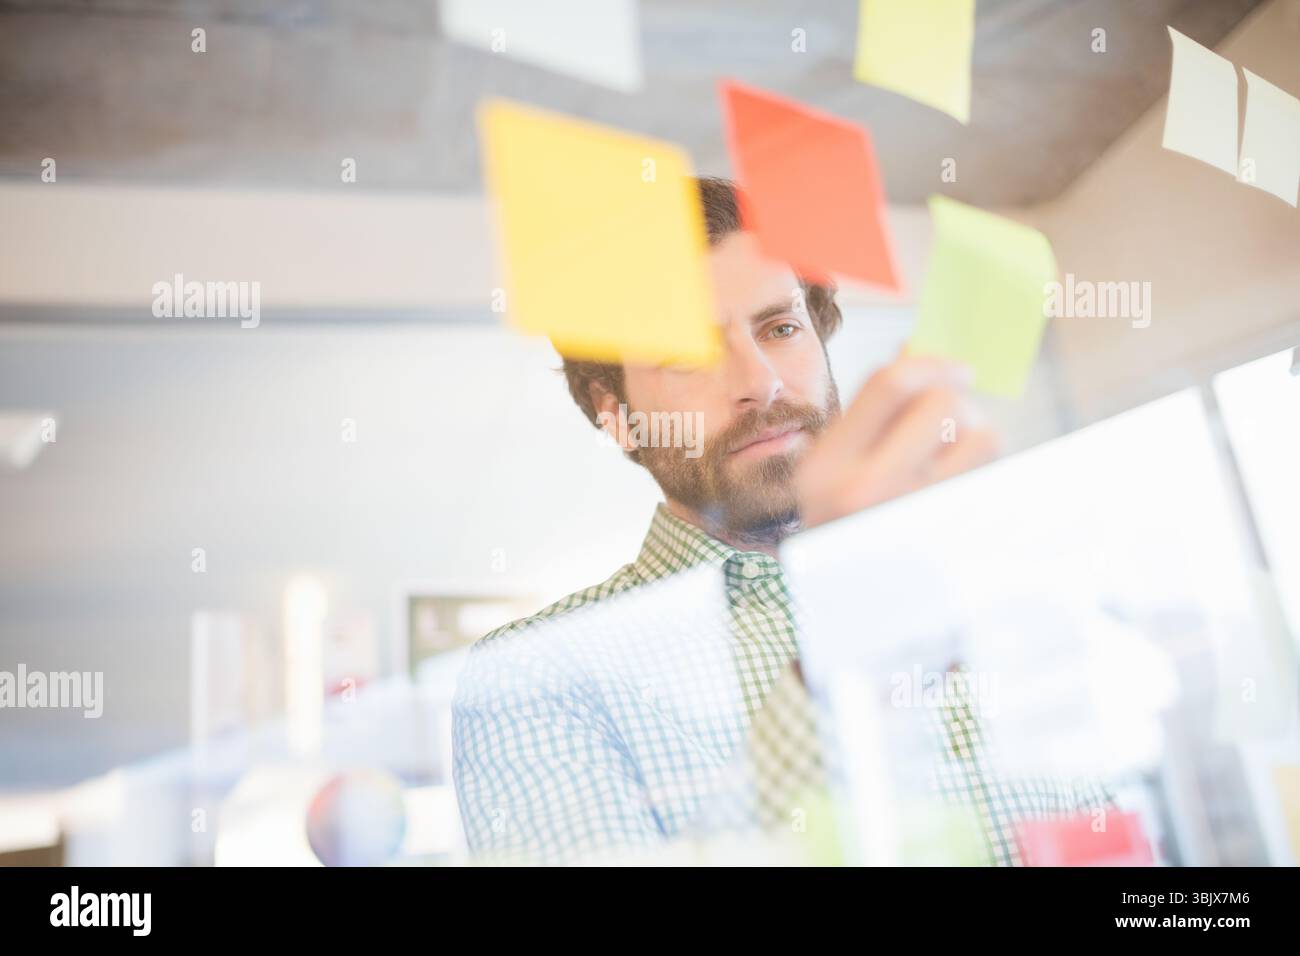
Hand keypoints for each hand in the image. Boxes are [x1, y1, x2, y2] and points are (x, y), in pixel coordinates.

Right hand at [795, 355, 1000, 528]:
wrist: (855, 613)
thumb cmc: (843, 527)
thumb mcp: (834, 472)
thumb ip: (871, 415)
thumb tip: (919, 348)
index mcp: (824, 468)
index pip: (890, 384)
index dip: (931, 361)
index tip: (955, 368)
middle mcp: (864, 493)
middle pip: (943, 402)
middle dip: (956, 402)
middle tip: (950, 423)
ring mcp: (913, 519)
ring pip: (982, 436)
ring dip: (977, 438)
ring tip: (955, 461)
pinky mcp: (955, 538)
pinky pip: (994, 476)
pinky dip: (987, 472)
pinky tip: (964, 490)